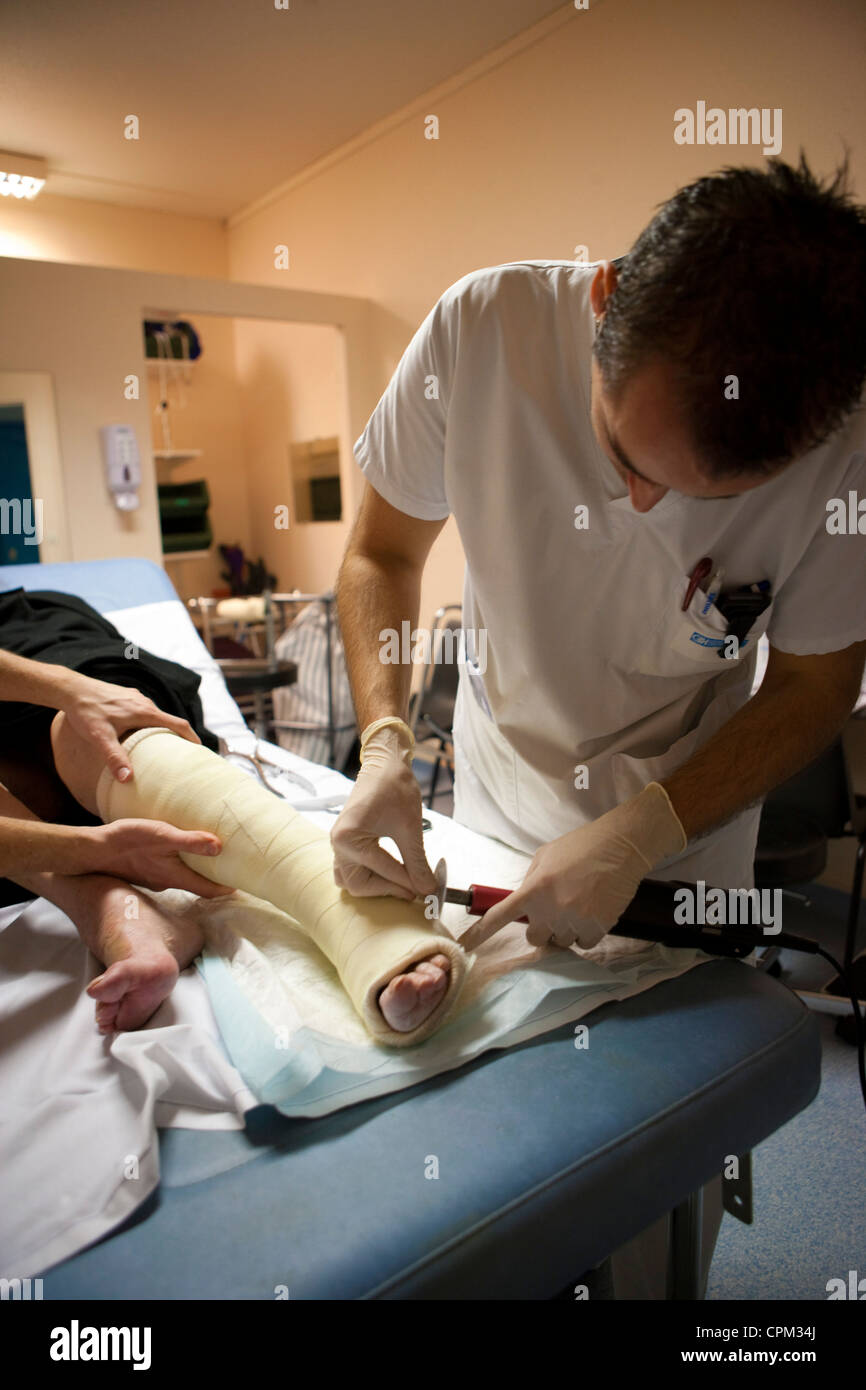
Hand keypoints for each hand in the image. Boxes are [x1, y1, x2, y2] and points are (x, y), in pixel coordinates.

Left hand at [63, 676, 200, 781]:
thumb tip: (128, 779)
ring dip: (162, 731)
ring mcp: (135, 698)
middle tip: (183, 756)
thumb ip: (115, 758)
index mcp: (145, 711)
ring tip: (163, 748)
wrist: (70, 689)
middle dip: (179, 738)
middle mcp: (144, 702)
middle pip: (169, 721)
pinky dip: (150, 724)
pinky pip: (145, 712)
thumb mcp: (99, 737)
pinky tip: (139, 735)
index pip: (178, 724)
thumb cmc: (85, 711)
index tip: (201, 751)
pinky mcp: (126, 697)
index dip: (192, 738)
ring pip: (156, 716)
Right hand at [77, 819, 234, 897]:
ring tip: (214, 858)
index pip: (209, 889)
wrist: (91, 851)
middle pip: (199, 884)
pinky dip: (183, 863)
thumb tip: (219, 847)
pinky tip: (182, 851)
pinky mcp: (145, 869)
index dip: (227, 889)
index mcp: (176, 876)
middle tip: (235, 869)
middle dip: (217, 879)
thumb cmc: (126, 842)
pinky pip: (171, 869)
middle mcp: (168, 881)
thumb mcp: (161, 836)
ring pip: (184, 876)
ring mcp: (155, 876)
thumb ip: (189, 842)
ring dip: (200, 870)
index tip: (245, 885)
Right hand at [331, 724, 438, 899]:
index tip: (427, 891)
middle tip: (415, 889)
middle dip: (387, 889)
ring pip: (352, 881)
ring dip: (376, 886)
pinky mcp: (346, 843)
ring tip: (402, 883)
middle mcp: (337, 844)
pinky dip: (370, 876)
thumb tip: (427, 888)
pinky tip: (391, 874)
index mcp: (348, 837)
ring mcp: (339, 845)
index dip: (407, 882)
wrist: (385, 765)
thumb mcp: (410, 827)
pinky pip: (352, 870)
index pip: (381, 870)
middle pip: (358, 885)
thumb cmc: (395, 788)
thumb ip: (417, 862)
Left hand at [461, 783, 686, 950]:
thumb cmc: (582, 846)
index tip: (465, 946)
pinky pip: (583, 944)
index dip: (480, 933)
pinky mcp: (597, 927)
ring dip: (567, 928)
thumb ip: (532, 881)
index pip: (499, 916)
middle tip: (556, 910)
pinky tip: (594, 911)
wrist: (621, 846)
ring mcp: (574, 920)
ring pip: (561, 941)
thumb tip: (524, 901)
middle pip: (535, 938)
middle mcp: (551, 908)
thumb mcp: (545, 856)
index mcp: (534, 888)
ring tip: (581, 903)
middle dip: (542, 928)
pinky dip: (587, 933)